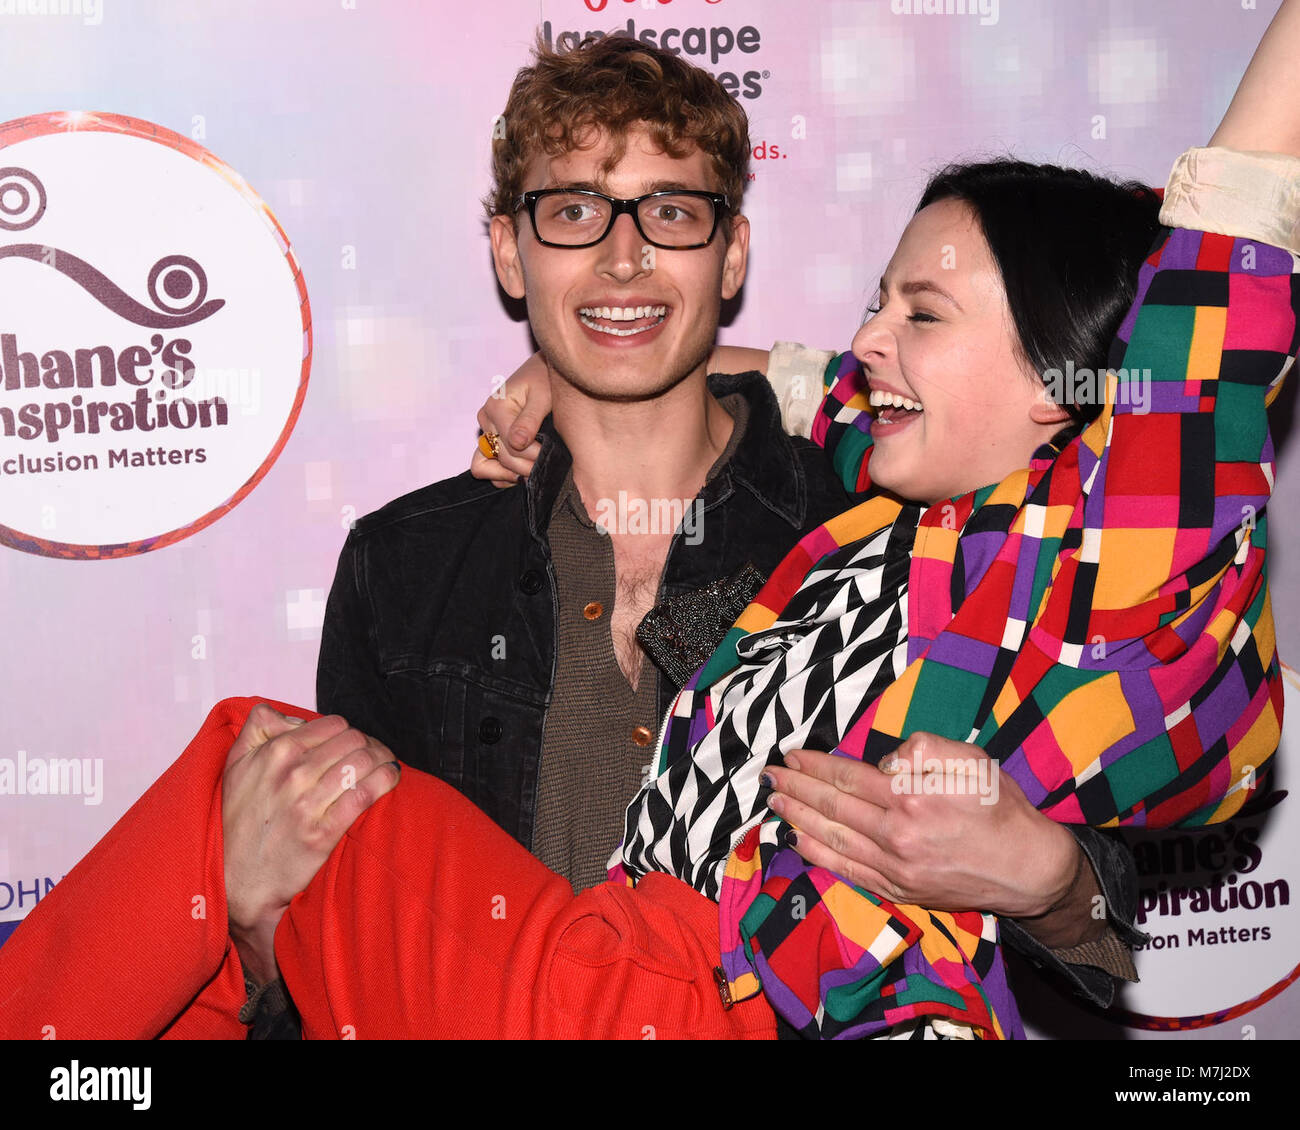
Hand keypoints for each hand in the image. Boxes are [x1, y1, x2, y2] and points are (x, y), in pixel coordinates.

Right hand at [221, 704, 401, 983]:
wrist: (238, 880)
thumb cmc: (240, 822)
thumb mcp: (235, 764)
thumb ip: (259, 728)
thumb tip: (294, 718)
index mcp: (274, 752)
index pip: (334, 725)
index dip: (349, 733)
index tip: (353, 746)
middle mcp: (292, 773)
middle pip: (354, 741)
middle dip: (370, 746)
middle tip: (373, 758)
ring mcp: (307, 803)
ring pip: (364, 762)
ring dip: (383, 761)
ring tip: (385, 768)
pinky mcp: (322, 832)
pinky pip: (365, 793)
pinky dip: (385, 781)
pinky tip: (389, 780)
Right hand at [471, 353, 548, 485]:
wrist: (542, 370)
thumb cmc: (545, 379)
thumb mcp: (543, 395)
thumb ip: (530, 420)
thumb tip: (518, 443)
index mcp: (496, 407)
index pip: (512, 447)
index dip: (534, 457)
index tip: (552, 457)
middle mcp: (486, 419)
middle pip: (501, 458)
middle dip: (526, 467)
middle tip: (548, 466)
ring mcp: (485, 430)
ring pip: (483, 466)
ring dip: (508, 474)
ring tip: (533, 471)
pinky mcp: (490, 438)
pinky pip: (488, 466)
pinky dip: (503, 473)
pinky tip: (525, 469)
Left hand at [763, 733, 1077, 918]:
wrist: (1030, 868)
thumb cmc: (1001, 807)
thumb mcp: (970, 759)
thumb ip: (922, 750)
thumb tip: (884, 761)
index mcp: (912, 797)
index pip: (849, 777)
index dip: (815, 766)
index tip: (792, 755)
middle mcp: (898, 835)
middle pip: (834, 807)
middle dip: (796, 788)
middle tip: (769, 775)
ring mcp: (896, 867)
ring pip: (834, 839)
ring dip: (798, 819)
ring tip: (775, 802)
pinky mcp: (900, 890)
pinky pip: (848, 871)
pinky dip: (819, 856)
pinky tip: (798, 842)